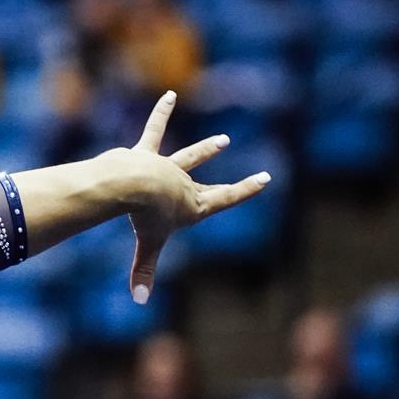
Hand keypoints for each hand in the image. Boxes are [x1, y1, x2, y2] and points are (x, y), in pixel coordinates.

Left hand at [107, 89, 272, 303]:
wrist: (132, 185)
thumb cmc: (144, 217)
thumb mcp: (148, 246)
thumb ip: (143, 272)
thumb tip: (138, 302)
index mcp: (192, 206)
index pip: (226, 198)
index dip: (246, 189)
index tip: (265, 178)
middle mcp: (184, 184)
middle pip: (208, 182)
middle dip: (227, 176)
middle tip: (248, 170)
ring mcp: (167, 167)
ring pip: (190, 156)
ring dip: (206, 150)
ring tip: (222, 140)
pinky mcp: (146, 153)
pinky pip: (156, 131)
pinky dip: (162, 114)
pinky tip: (168, 96)